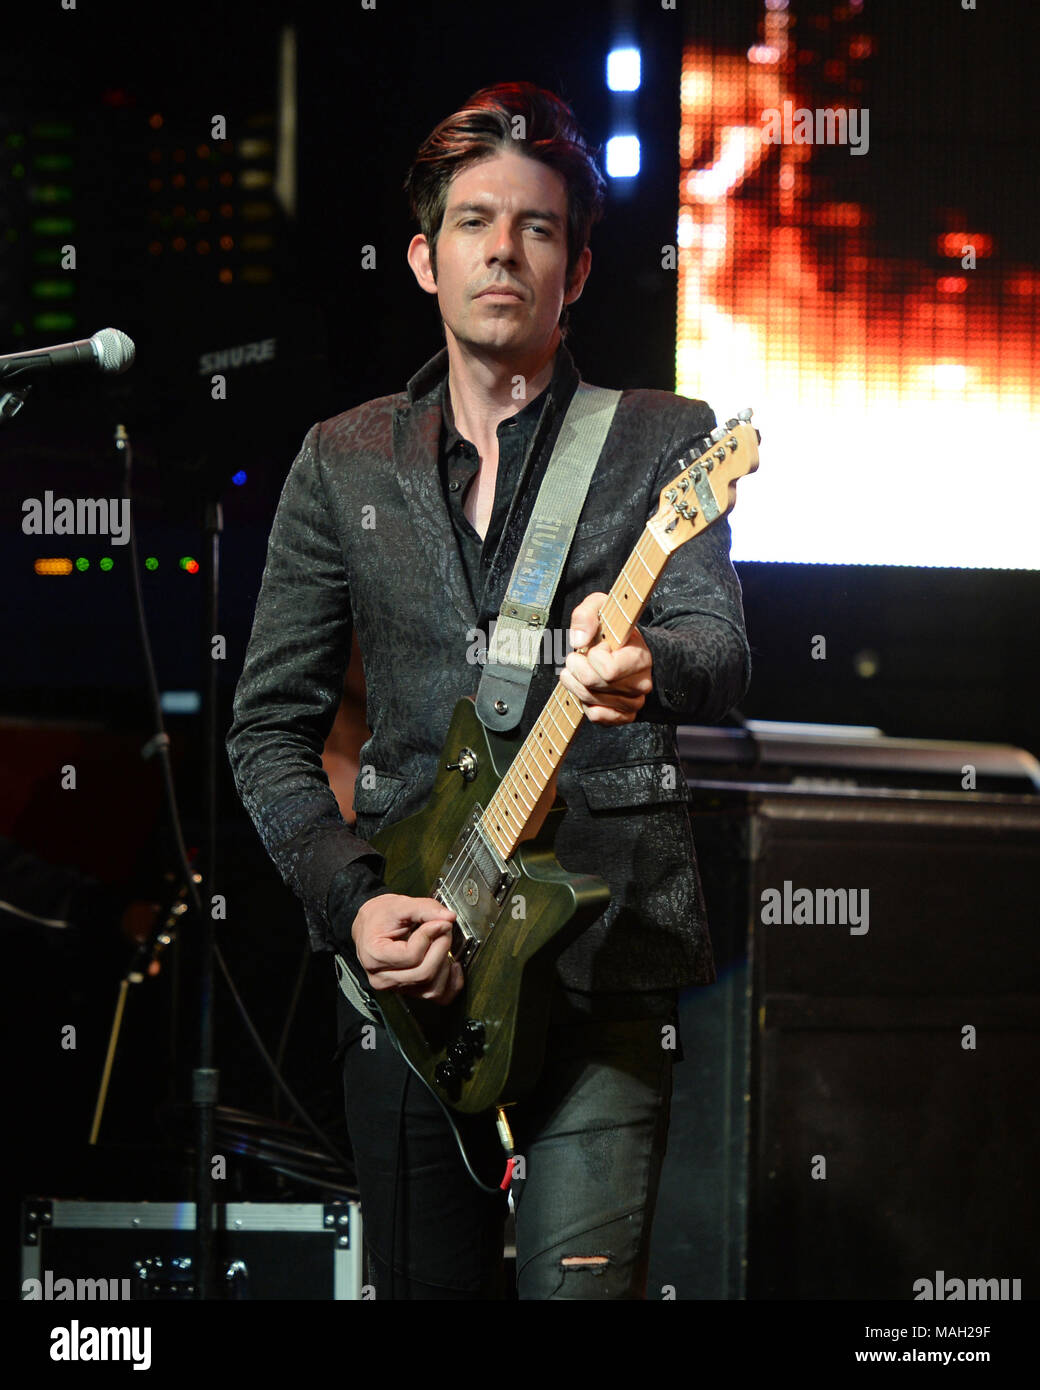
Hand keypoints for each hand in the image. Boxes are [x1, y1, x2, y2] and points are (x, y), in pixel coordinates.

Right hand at [351, 894, 462, 1003]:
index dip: (430, 936)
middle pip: (424, 973)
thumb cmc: (380, 917)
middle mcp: (383, 978)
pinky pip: (439, 996)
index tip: (438, 922)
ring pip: (433, 988)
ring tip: (442, 942)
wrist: (370, 928)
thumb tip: (449, 917)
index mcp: (374, 956)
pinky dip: (452, 982)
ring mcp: (397, 988)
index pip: (410, 955)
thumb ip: (424, 908)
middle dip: (441, 948)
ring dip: (445, 963)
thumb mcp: (399, 905)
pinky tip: (451, 964)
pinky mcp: (410, 992)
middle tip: (444, 929)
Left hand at [560, 592, 652, 724]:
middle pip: (593, 685)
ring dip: (575, 684)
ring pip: (591, 701)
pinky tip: (588, 688)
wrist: (627, 650)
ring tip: (579, 671)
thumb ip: (586, 615)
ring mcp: (634, 702)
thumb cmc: (613, 630)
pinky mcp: (624, 716)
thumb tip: (578, 640)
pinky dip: (585, 703)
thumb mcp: (600, 608)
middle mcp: (641, 683)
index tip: (597, 646)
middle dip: (575, 668)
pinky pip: (596, 717)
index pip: (608, 670)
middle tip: (576, 658)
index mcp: (640, 657)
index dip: (593, 655)